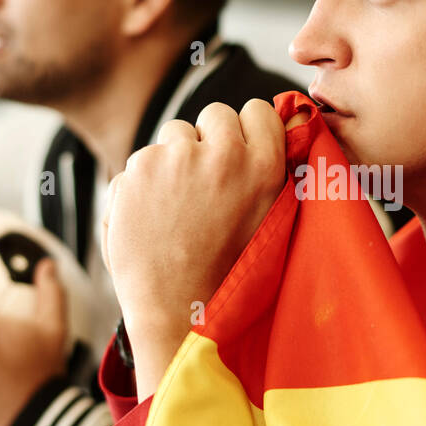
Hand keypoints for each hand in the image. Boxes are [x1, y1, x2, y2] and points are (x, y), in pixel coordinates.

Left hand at [100, 100, 297, 397]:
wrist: (177, 315)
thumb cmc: (231, 277)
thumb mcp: (274, 224)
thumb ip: (278, 172)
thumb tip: (291, 122)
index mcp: (262, 167)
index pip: (258, 110)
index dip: (249, 132)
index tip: (242, 154)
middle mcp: (219, 154)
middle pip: (214, 115)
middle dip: (210, 141)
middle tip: (207, 186)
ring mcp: (172, 159)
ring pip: (173, 135)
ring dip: (175, 159)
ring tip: (177, 208)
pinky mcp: (134, 172)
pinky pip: (142, 161)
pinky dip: (144, 183)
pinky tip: (153, 218)